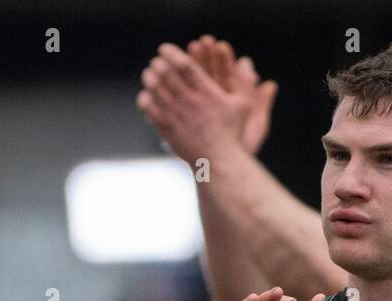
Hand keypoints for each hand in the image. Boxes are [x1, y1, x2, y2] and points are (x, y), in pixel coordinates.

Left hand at [137, 41, 271, 161]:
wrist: (217, 162)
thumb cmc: (231, 133)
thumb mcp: (242, 106)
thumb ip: (242, 82)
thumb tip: (247, 62)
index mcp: (207, 92)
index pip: (185, 65)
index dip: (172, 53)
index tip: (165, 48)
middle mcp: (190, 101)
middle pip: (167, 74)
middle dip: (158, 63)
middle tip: (155, 61)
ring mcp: (177, 115)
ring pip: (156, 89)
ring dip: (149, 78)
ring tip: (148, 74)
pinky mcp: (167, 128)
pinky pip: (150, 109)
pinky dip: (145, 99)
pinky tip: (145, 95)